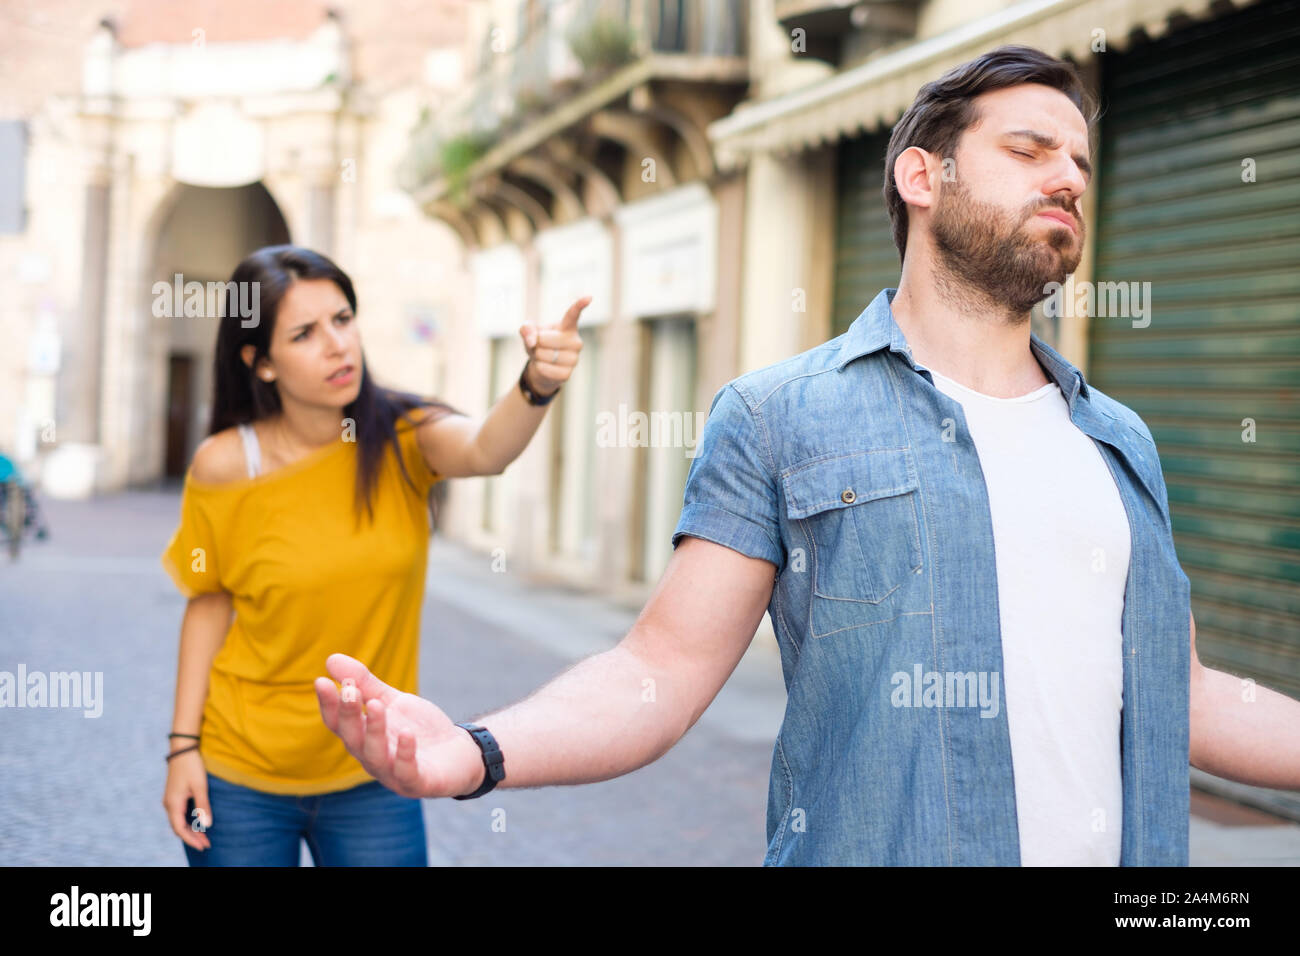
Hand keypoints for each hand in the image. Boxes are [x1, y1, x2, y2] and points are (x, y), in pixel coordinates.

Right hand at [163, 749, 211, 851]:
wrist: (182, 750)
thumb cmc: (191, 767)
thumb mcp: (200, 786)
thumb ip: (203, 806)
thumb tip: (207, 825)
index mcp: (173, 804)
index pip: (180, 829)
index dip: (191, 840)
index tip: (203, 846)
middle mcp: (169, 804)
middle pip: (179, 827)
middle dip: (192, 837)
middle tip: (206, 845)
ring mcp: (170, 800)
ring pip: (179, 821)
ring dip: (191, 830)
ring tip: (205, 838)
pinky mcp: (174, 796)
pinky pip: (180, 814)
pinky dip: (189, 822)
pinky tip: (198, 825)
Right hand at [315, 653, 483, 798]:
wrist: (459, 752)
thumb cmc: (419, 728)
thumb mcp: (392, 702)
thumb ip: (365, 684)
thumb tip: (331, 658)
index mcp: (363, 738)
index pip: (338, 723)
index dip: (328, 704)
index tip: (321, 681)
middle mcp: (372, 759)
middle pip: (353, 739)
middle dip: (349, 715)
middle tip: (350, 690)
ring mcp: (394, 774)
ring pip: (376, 757)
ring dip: (374, 731)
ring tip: (376, 705)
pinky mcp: (420, 783)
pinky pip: (408, 772)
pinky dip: (405, 754)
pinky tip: (407, 733)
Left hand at [519, 295, 590, 395]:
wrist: (542, 368)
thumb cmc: (539, 345)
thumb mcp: (529, 333)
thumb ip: (527, 329)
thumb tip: (531, 339)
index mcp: (568, 327)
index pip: (573, 314)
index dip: (580, 305)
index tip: (589, 297)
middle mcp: (575, 342)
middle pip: (546, 339)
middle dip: (536, 343)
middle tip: (540, 346)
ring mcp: (574, 358)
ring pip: (544, 355)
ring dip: (536, 356)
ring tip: (543, 357)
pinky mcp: (568, 373)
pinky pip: (544, 368)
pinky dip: (538, 368)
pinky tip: (545, 367)